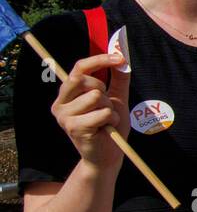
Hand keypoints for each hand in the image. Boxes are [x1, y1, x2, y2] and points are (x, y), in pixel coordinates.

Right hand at [51, 52, 129, 172]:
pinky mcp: (74, 128)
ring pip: (96, 97)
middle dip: (104, 91)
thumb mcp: (117, 98)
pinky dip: (111, 120)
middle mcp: (60, 103)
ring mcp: (64, 116)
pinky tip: (106, 130)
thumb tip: (122, 57)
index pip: (79, 68)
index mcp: (67, 94)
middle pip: (86, 80)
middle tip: (107, 107)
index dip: (99, 60)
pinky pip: (102, 113)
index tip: (120, 58)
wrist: (109, 155)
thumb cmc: (110, 126)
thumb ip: (118, 79)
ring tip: (106, 121)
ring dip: (110, 109)